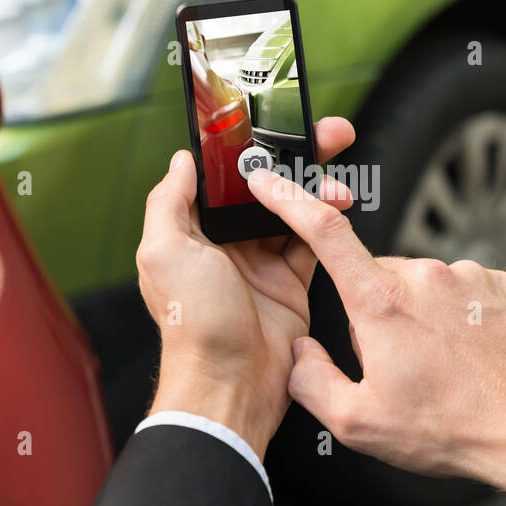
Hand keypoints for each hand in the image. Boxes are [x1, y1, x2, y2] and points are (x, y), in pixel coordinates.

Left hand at [136, 118, 354, 458]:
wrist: (231, 384)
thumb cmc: (192, 324)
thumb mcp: (163, 253)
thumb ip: (169, 201)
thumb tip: (182, 160)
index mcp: (192, 231)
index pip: (224, 175)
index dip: (250, 146)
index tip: (275, 121)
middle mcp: (225, 243)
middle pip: (265, 186)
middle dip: (297, 157)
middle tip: (330, 134)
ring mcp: (259, 262)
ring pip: (293, 208)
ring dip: (318, 186)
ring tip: (342, 176)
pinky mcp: (290, 282)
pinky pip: (313, 241)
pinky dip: (329, 220)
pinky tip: (341, 204)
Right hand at [245, 167, 505, 505]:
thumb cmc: (449, 430)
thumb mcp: (359, 423)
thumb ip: (311, 380)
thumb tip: (299, 351)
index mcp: (380, 302)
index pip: (324, 232)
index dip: (289, 200)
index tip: (267, 180)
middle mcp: (424, 276)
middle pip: (375, 278)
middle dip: (374, 314)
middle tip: (398, 368)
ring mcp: (467, 276)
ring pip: (420, 286)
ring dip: (418, 318)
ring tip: (441, 369)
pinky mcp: (502, 284)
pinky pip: (461, 291)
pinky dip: (456, 318)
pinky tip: (468, 356)